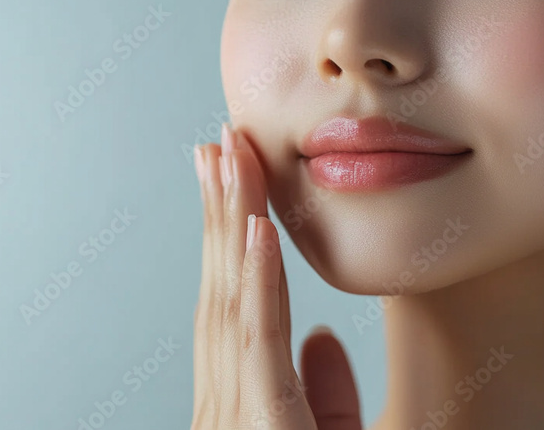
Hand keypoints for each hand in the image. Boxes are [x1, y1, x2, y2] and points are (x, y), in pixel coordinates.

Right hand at [190, 123, 362, 428]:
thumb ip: (324, 395)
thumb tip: (323, 336)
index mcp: (236, 401)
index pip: (231, 304)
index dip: (230, 236)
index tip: (231, 179)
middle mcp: (222, 401)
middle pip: (221, 287)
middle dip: (220, 210)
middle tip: (218, 143)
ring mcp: (232, 415)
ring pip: (233, 299)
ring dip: (233, 223)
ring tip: (233, 158)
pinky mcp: (262, 427)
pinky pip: (257, 342)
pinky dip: (257, 281)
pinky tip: (259, 230)